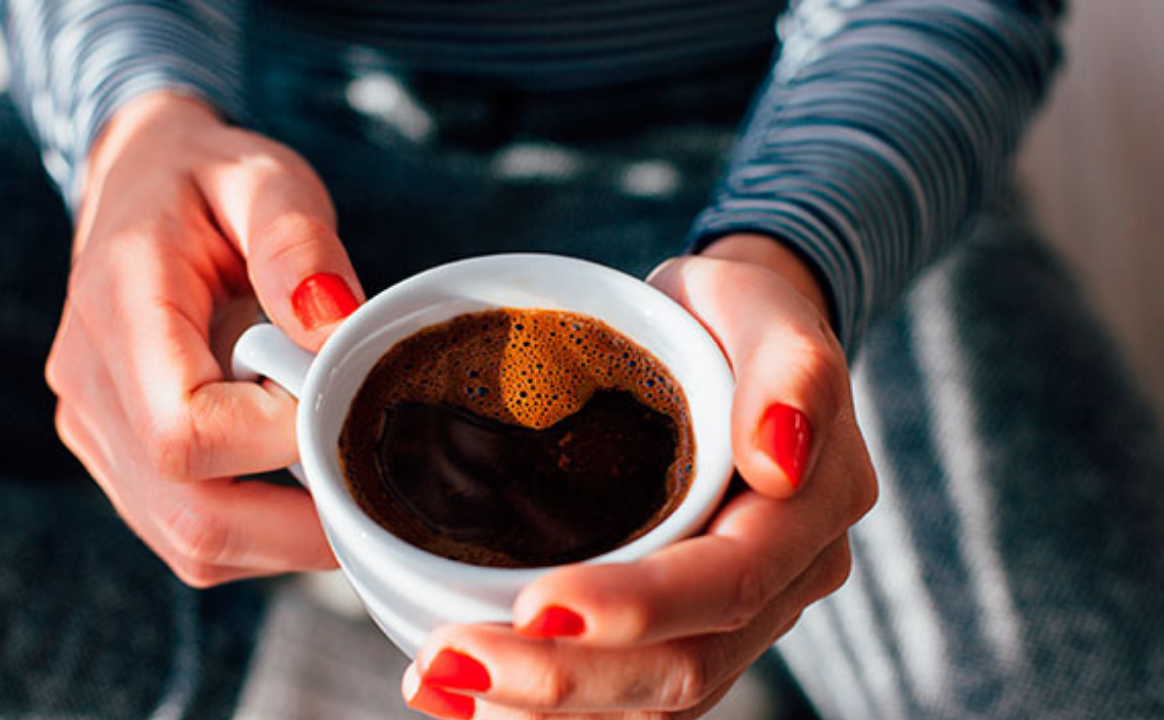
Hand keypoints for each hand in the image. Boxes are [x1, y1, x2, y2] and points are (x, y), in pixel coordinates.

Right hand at [46, 92, 363, 585]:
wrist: (141, 184)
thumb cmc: (209, 182)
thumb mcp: (263, 178)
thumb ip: (296, 241)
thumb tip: (332, 329)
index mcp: (118, 310)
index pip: (185, 433)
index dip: (279, 439)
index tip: (339, 394)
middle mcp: (89, 386)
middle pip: (190, 518)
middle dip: (300, 524)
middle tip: (376, 481)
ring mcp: (96, 431)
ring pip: (191, 543)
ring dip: (286, 536)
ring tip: (343, 471)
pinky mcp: (117, 459)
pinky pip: (189, 534)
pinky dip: (261, 532)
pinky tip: (302, 480)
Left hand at [402, 235, 876, 718]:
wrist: (720, 347)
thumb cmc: (728, 319)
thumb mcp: (761, 305)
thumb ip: (793, 366)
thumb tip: (778, 454)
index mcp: (809, 512)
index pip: (730, 584)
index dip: (635, 608)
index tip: (533, 607)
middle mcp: (784, 584)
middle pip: (683, 667)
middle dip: (564, 679)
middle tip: (449, 657)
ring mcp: (737, 620)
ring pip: (651, 701)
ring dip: (542, 709)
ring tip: (439, 680)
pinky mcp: (687, 630)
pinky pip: (626, 696)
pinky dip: (547, 709)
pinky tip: (468, 695)